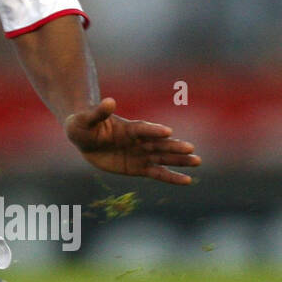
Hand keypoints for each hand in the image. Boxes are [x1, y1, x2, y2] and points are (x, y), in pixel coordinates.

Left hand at [64, 97, 199, 185]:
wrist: (83, 139)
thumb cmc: (83, 125)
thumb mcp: (86, 119)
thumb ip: (99, 112)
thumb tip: (109, 101)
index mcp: (128, 128)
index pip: (143, 129)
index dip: (153, 130)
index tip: (167, 131)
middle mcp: (138, 141)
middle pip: (159, 144)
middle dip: (174, 146)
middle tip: (191, 149)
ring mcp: (140, 154)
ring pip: (163, 158)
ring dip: (179, 160)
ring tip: (197, 161)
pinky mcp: (139, 168)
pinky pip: (158, 173)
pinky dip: (172, 177)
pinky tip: (188, 180)